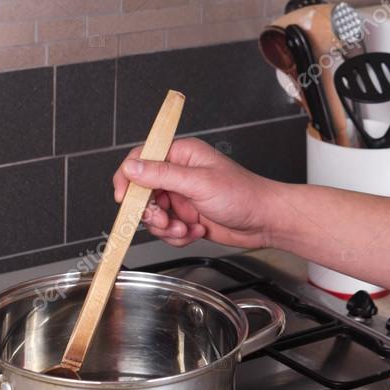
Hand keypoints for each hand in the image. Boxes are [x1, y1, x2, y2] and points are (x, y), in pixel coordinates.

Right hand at [112, 137, 273, 249]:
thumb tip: (132, 167)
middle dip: (150, 211)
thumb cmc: (243, 195)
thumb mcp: (199, 183)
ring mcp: (182, 196)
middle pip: (142, 191)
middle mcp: (179, 173)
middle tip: (164, 219)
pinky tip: (196, 231)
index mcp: (181, 154)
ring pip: (153, 214)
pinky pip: (166, 228)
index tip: (124, 198)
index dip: (128, 178)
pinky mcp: (186, 215)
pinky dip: (177, 235)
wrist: (264, 221)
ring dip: (166, 226)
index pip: (141, 158)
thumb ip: (163, 175)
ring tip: (186, 227)